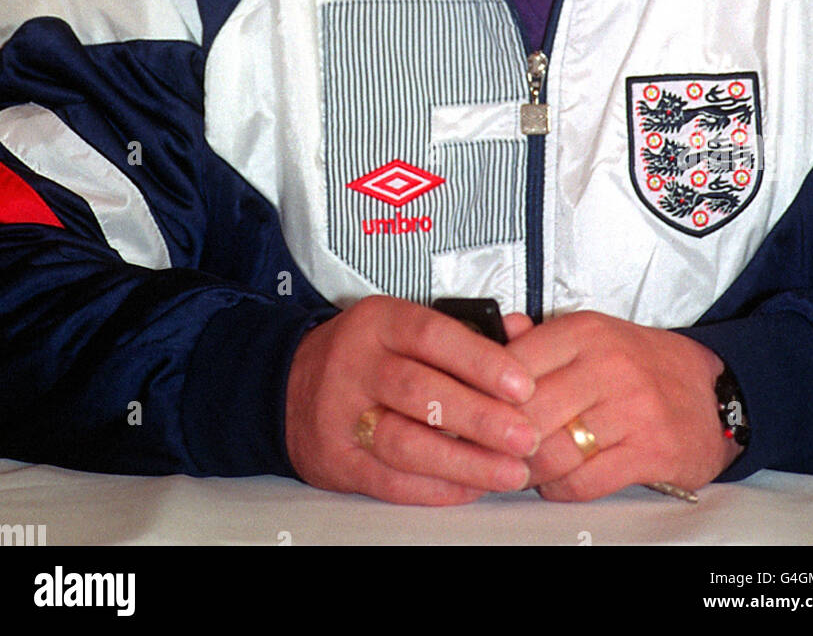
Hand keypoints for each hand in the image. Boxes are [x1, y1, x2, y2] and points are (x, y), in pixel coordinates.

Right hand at [285, 296, 538, 504]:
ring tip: (508, 471)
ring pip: (404, 442)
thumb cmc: (364, 354)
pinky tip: (470, 487)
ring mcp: (341, 414)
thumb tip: (519, 334)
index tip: (522, 385)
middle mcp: (355, 364)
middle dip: (479, 418)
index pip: (432, 336)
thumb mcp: (401, 324)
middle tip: (525, 435)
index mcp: (378, 322)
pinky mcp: (336, 460)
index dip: (480, 361)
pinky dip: (436, 489)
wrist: (287, 385)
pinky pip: (390, 481)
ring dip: (464, 461)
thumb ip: (461, 329)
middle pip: (419, 392)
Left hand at [504, 311, 740, 500]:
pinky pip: (584, 481)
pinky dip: (559, 489)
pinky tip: (556, 481)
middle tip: (489, 450)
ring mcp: (632, 410)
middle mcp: (608, 366)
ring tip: (520, 468)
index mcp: (586, 333)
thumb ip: (541, 338)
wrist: (714, 393)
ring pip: (552, 452)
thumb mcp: (593, 336)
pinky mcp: (650, 451)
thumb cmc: (644, 365)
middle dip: (501, 440)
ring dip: (527, 470)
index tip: (471, 411)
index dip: (484, 396)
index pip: (513, 364)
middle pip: (528, 414)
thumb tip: (500, 331)